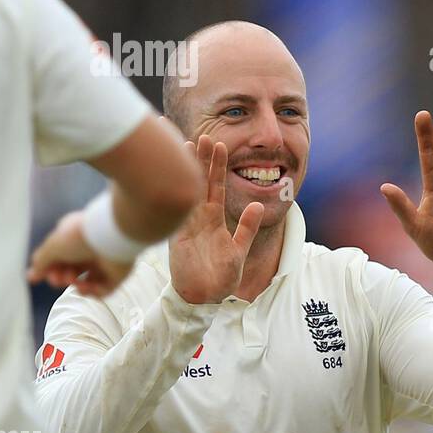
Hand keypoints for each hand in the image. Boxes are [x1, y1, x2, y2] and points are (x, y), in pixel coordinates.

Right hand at [27, 210, 132, 296]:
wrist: (110, 237)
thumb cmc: (78, 237)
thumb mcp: (52, 247)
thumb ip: (41, 263)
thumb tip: (30, 277)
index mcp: (74, 238)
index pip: (59, 257)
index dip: (48, 268)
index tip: (41, 276)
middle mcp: (89, 250)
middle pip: (71, 271)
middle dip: (61, 278)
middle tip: (60, 280)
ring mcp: (104, 263)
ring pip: (86, 282)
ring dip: (77, 285)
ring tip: (74, 281)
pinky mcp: (117, 275)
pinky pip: (103, 290)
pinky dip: (93, 292)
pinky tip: (86, 287)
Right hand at [169, 135, 264, 303]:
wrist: (203, 298)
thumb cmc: (220, 276)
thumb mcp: (239, 250)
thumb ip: (248, 228)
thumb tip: (258, 204)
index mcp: (214, 219)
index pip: (216, 186)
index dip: (217, 166)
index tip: (218, 143)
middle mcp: (199, 218)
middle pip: (199, 183)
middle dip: (201, 160)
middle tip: (201, 135)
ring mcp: (186, 226)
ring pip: (187, 193)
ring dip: (186, 172)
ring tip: (185, 146)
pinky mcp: (176, 238)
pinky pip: (176, 215)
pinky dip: (175, 198)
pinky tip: (174, 180)